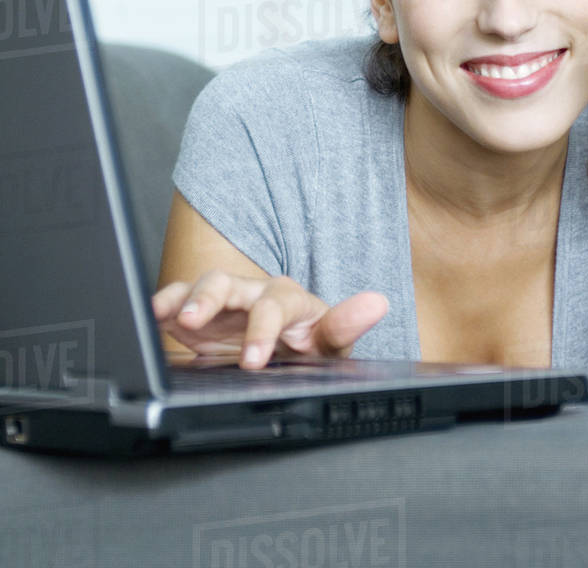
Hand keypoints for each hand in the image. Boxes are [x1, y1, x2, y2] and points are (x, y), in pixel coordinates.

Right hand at [151, 272, 388, 368]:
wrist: (291, 352)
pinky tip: (153, 315)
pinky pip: (179, 302)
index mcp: (287, 299)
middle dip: (209, 300)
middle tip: (194, 322)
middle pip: (229, 283)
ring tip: (163, 314)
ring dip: (183, 298)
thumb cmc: (311, 343)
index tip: (253, 361)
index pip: (273, 306)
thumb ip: (347, 324)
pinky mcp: (201, 315)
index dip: (261, 329)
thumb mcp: (331, 342)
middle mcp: (253, 293)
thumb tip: (377, 302)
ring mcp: (226, 302)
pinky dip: (165, 306)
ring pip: (202, 287)